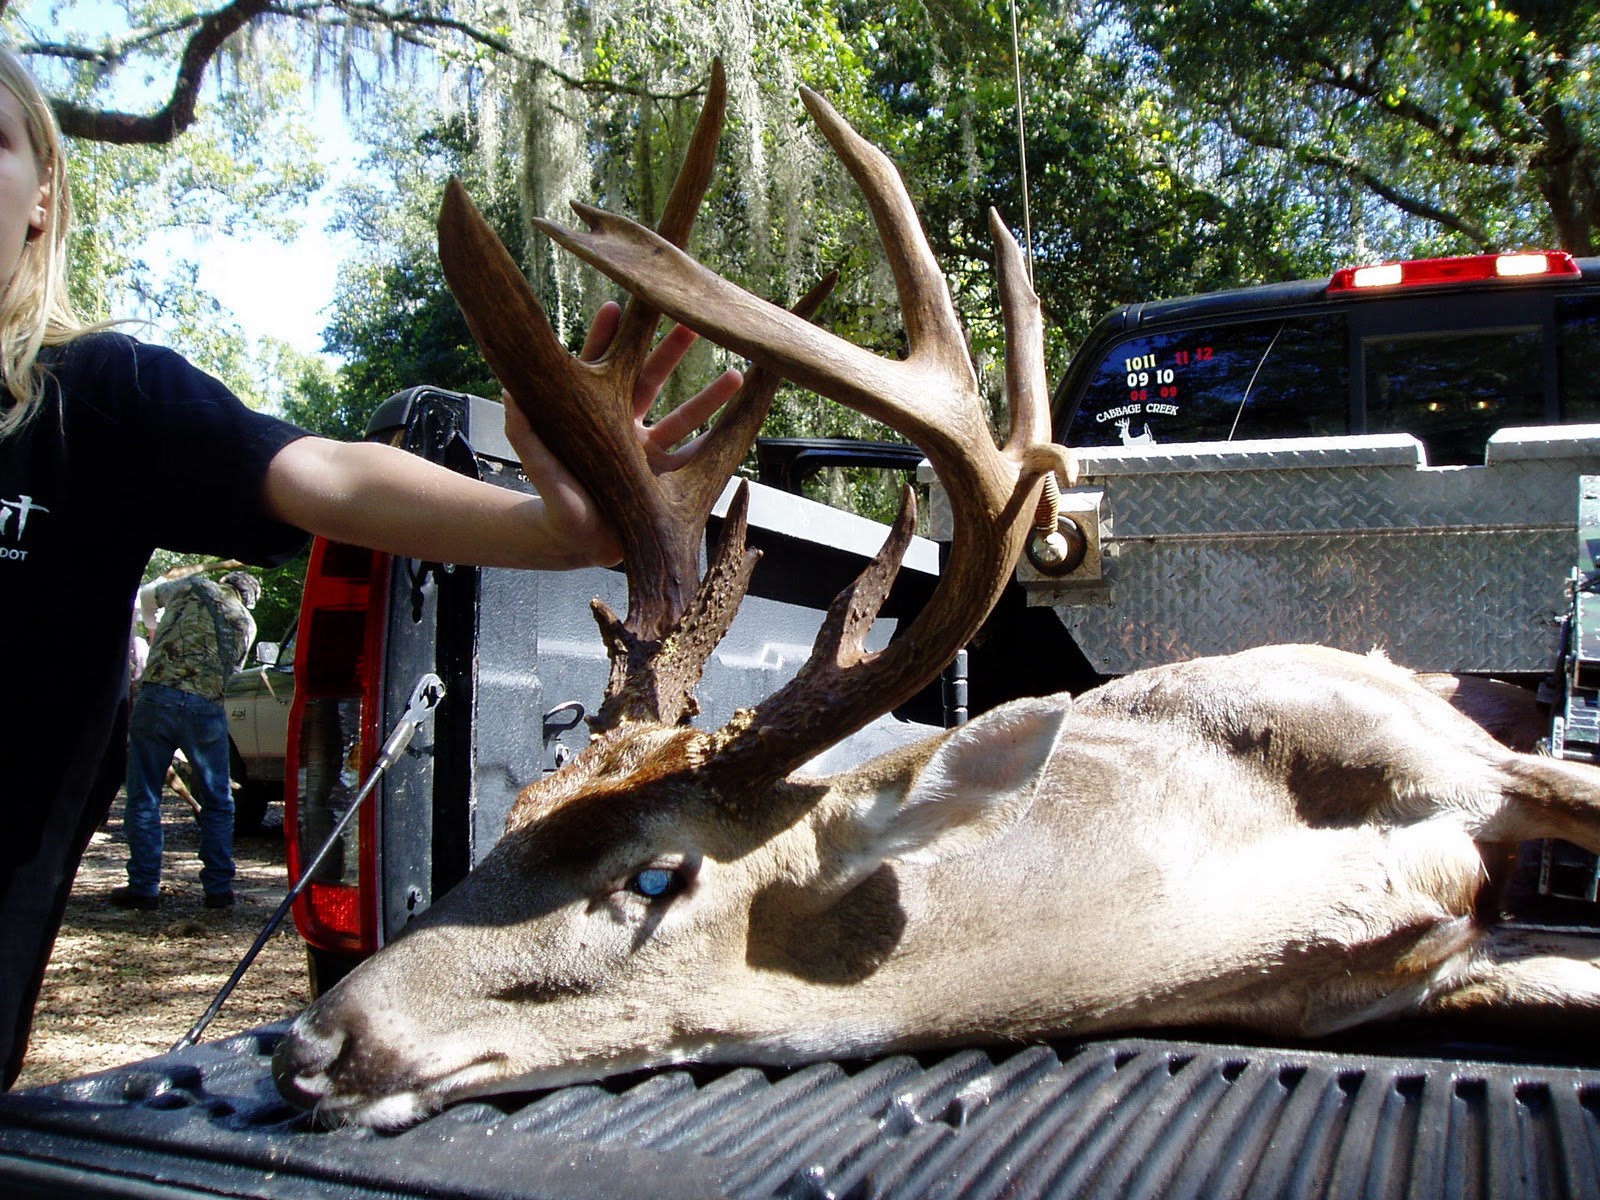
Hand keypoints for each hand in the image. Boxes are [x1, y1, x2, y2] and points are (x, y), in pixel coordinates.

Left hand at [503, 302, 744, 564]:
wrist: (574, 540)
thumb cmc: (554, 500)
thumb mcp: (539, 466)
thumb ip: (525, 433)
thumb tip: (509, 394)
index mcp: (596, 416)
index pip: (602, 368)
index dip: (608, 339)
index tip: (617, 306)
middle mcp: (626, 427)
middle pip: (651, 380)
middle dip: (671, 351)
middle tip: (691, 321)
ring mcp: (648, 452)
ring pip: (684, 417)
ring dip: (709, 396)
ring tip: (736, 374)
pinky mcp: (665, 478)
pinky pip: (697, 457)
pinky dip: (720, 442)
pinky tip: (743, 425)